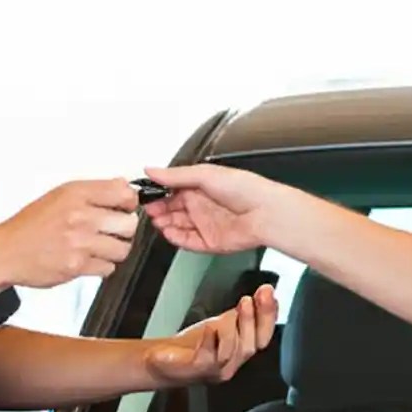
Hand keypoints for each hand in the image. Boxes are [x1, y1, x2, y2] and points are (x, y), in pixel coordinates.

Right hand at [0, 179, 139, 287]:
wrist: (7, 251)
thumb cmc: (31, 225)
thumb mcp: (60, 195)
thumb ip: (93, 192)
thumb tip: (124, 187)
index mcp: (76, 194)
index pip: (123, 193)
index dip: (129, 203)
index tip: (124, 208)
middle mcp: (80, 216)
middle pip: (128, 223)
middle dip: (123, 229)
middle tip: (112, 230)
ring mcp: (79, 242)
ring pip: (122, 248)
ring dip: (114, 250)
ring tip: (99, 246)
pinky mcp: (77, 266)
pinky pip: (108, 268)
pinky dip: (101, 266)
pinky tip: (88, 258)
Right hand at [141, 164, 281, 254]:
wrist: (265, 213)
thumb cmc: (245, 188)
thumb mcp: (205, 174)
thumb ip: (176, 175)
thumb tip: (152, 170)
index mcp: (201, 186)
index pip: (172, 191)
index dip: (158, 194)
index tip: (145, 195)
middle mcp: (202, 205)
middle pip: (172, 210)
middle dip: (159, 210)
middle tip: (149, 210)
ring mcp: (205, 224)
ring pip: (178, 226)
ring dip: (166, 224)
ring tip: (157, 220)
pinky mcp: (210, 242)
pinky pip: (188, 242)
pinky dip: (176, 239)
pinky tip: (169, 233)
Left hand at [144, 284, 277, 384]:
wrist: (163, 361)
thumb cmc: (194, 345)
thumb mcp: (223, 323)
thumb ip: (242, 313)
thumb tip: (265, 293)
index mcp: (240, 351)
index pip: (262, 337)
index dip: (268, 316)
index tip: (269, 293)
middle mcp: (231, 363)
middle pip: (251, 345)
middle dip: (254, 319)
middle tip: (253, 298)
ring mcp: (214, 369)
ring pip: (233, 351)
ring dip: (238, 326)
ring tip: (241, 305)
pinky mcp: (196, 369)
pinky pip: (208, 357)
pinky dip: (211, 340)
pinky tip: (211, 327)